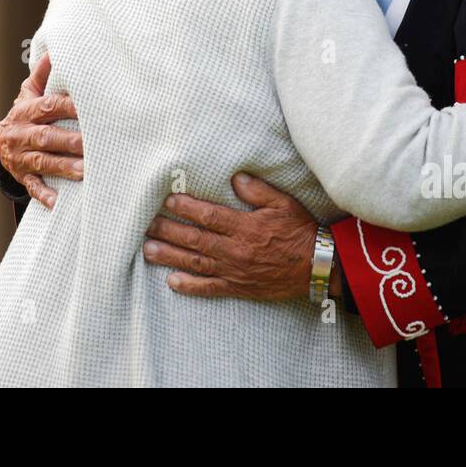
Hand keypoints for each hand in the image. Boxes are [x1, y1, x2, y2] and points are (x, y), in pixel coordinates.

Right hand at [0, 52, 81, 208]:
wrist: (3, 142)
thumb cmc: (27, 113)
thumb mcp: (30, 93)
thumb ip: (44, 75)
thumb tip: (56, 49)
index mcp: (25, 111)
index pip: (48, 106)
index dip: (68, 106)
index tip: (89, 106)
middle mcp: (21, 133)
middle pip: (46, 137)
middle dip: (69, 141)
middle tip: (93, 144)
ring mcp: (20, 157)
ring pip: (42, 162)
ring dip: (63, 167)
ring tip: (84, 171)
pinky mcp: (22, 176)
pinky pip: (33, 186)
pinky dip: (45, 194)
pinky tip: (59, 202)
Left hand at [143, 173, 317, 300]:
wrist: (318, 267)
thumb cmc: (300, 231)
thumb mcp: (283, 203)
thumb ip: (257, 190)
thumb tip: (234, 178)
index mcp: (245, 227)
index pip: (209, 216)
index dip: (187, 208)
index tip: (168, 201)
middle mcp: (235, 250)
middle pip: (195, 239)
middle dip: (169, 231)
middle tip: (148, 225)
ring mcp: (235, 271)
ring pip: (196, 263)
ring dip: (170, 256)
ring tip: (148, 250)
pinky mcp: (238, 287)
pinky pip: (210, 288)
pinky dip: (190, 286)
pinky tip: (171, 282)